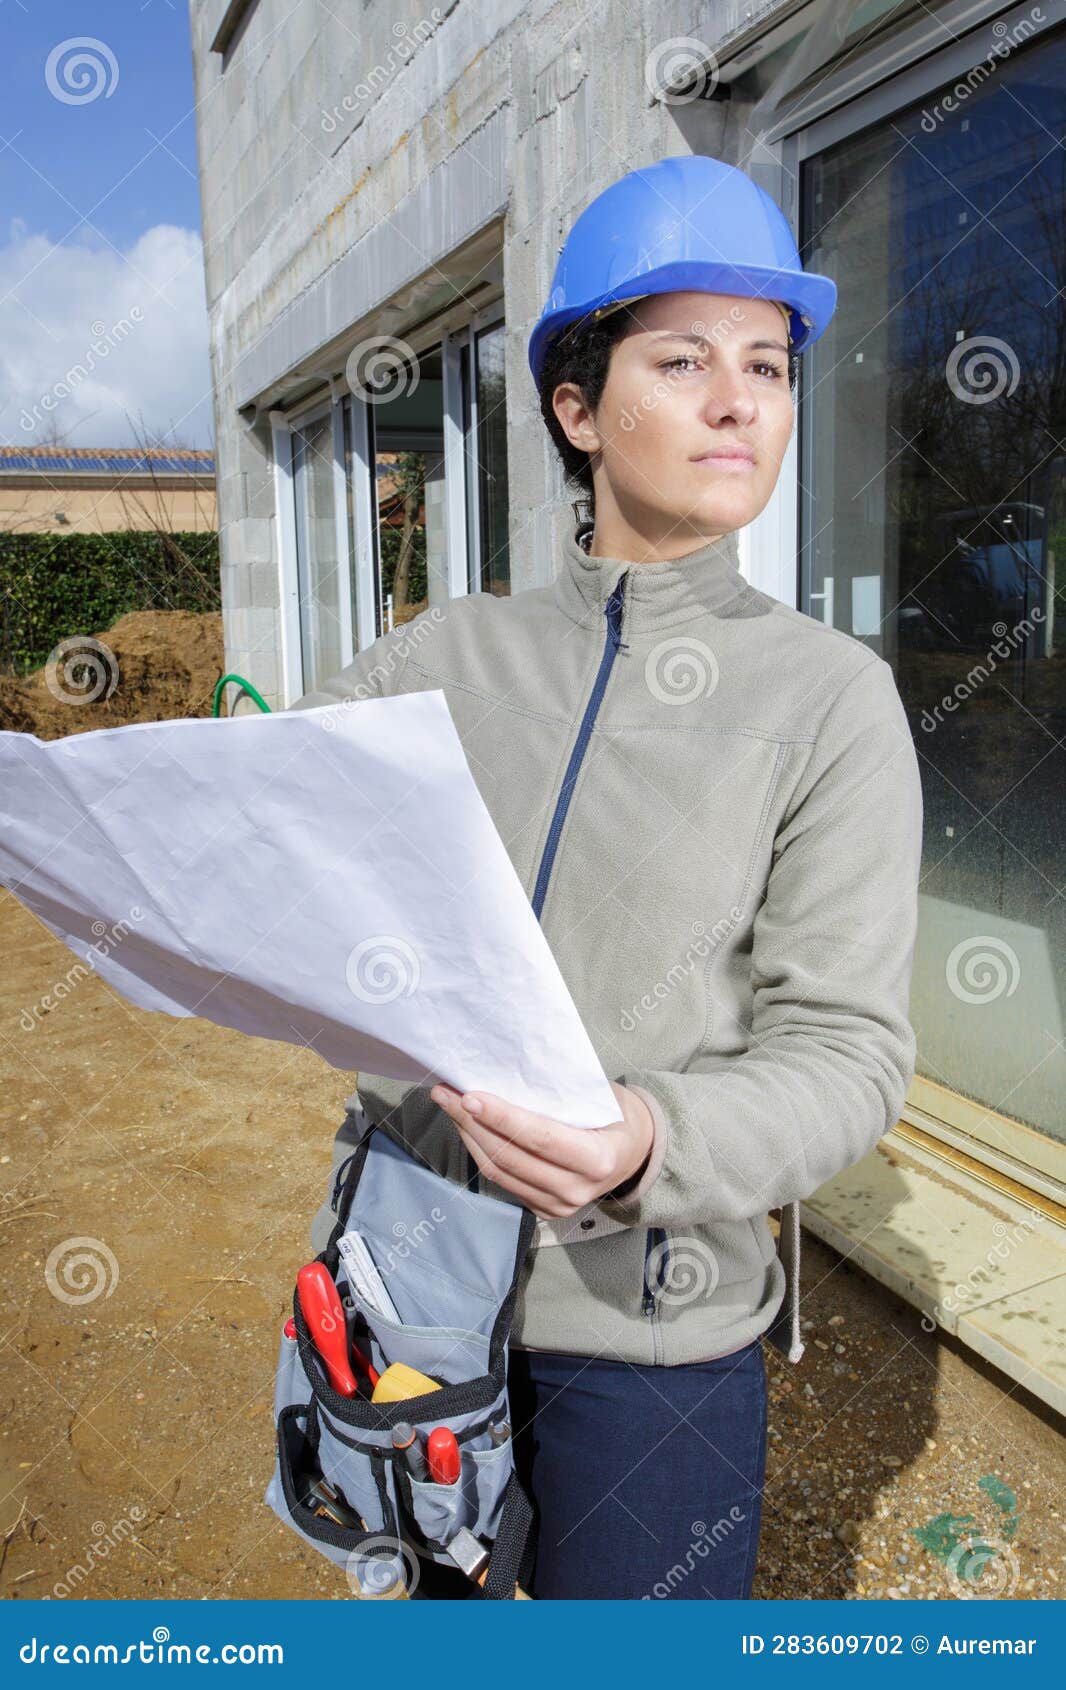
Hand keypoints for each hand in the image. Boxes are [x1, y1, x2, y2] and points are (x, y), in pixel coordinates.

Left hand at [428, 1079, 654, 1219]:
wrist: (636, 1154)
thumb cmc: (618, 1116)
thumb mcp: (602, 1098)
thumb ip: (562, 1094)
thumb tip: (509, 1072)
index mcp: (597, 1159)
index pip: (539, 1138)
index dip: (501, 1117)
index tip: (470, 1096)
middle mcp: (576, 1189)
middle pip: (510, 1156)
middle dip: (472, 1122)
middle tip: (446, 1092)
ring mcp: (558, 1205)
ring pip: (499, 1171)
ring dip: (468, 1136)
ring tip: (448, 1104)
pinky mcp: (543, 1210)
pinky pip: (502, 1181)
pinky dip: (480, 1152)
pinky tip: (467, 1127)